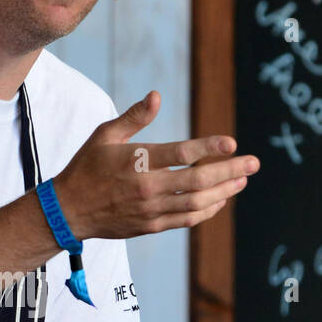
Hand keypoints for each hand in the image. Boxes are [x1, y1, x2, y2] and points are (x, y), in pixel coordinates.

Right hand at [53, 90, 257, 240]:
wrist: (68, 211)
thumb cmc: (86, 168)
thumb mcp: (104, 135)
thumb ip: (134, 117)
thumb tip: (157, 96)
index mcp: (136, 162)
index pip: (181, 155)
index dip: (210, 149)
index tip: (233, 144)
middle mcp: (146, 188)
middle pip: (198, 181)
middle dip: (230, 171)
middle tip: (254, 163)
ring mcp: (150, 210)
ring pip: (197, 203)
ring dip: (224, 191)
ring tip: (242, 180)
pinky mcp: (150, 226)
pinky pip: (186, 220)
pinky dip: (207, 210)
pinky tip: (220, 200)